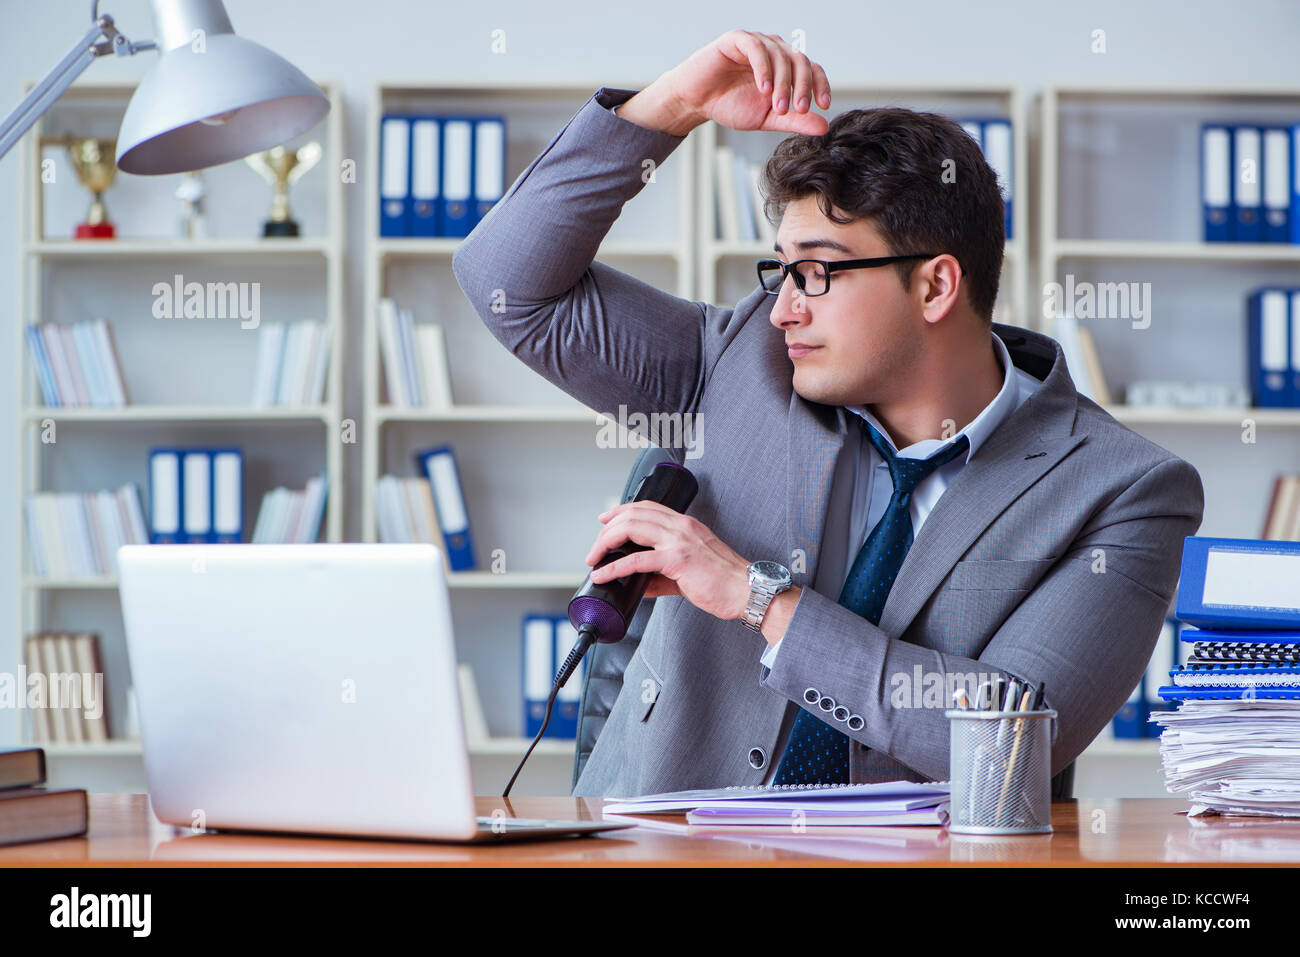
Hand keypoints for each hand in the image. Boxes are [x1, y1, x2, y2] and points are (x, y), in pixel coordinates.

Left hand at [583, 501, 750, 622]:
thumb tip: (637, 584)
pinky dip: (615, 567)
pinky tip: (605, 574)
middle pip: (633, 515)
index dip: (621, 511)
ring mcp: (679, 541)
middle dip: (608, 530)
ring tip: (595, 558)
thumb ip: (660, 576)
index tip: (605, 520)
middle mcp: (681, 527)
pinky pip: (637, 560)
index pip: (646, 507)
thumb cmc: (724, 581)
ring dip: (606, 543)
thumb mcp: (687, 572)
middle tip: (596, 548)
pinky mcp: (678, 560)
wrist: (746, 591)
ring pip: (632, 529)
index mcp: (685, 525)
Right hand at [625, 29, 831, 136]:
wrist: (696, 102)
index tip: (822, 105)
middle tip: (797, 110)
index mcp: (784, 67)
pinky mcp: (737, 39)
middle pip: (799, 61)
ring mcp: (757, 43)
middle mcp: (774, 50)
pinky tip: (763, 89)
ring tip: (777, 106)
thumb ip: (794, 121)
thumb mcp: (767, 119)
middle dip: (801, 87)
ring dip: (782, 83)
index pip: (811, 69)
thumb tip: (823, 126)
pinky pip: (757, 49)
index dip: (819, 85)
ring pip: (780, 55)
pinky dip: (763, 69)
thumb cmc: (730, 105)